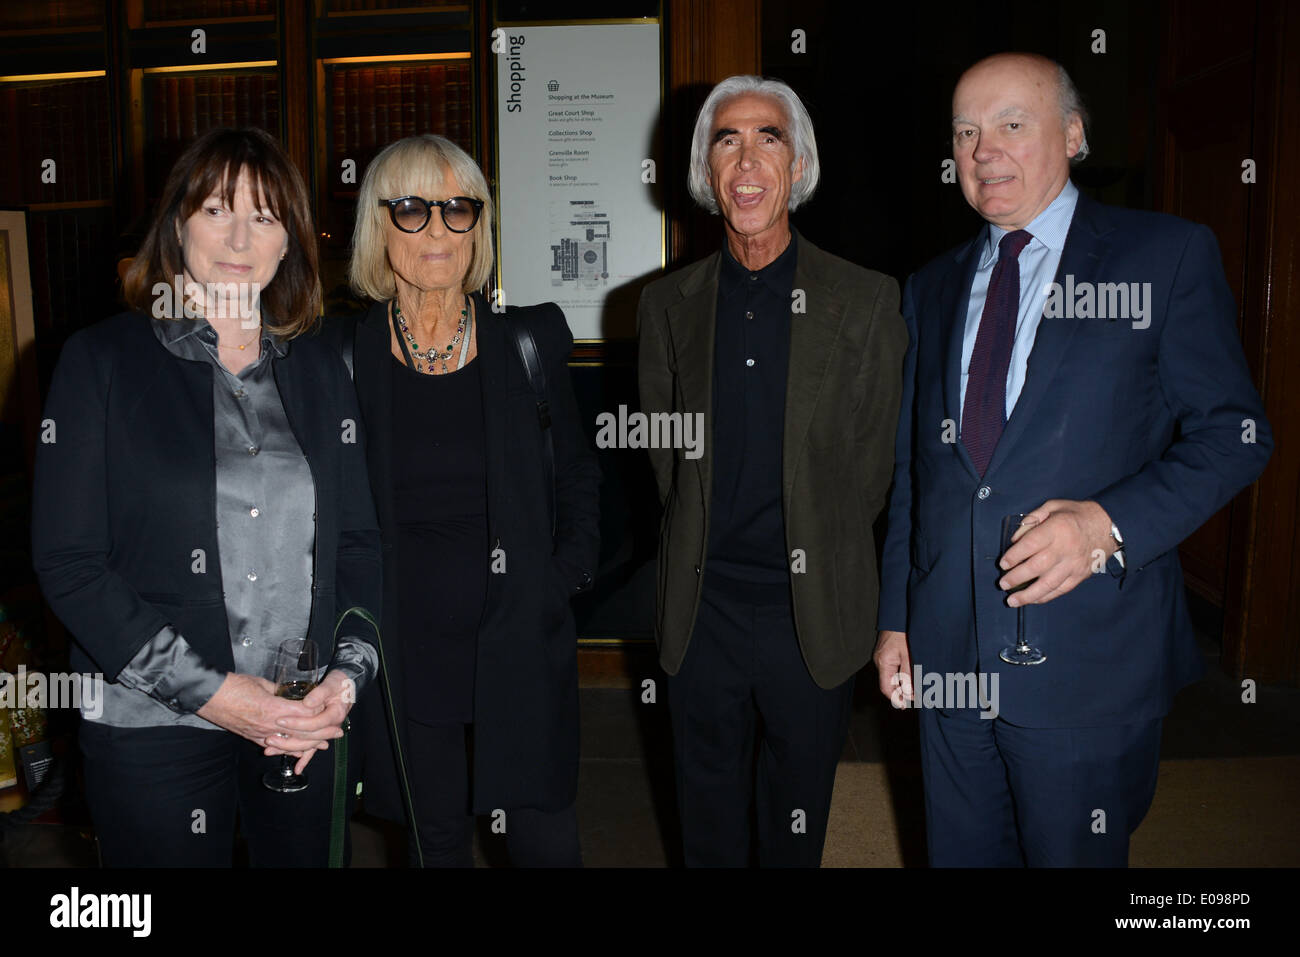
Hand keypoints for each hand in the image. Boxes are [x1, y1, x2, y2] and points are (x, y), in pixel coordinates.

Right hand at [196, 673, 324, 764]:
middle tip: (338, 731)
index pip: (305, 714)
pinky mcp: (252, 738)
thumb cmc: (234, 686)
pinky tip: (300, 752)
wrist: (208, 697)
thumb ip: (279, 691)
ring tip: (325, 743)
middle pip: (302, 733)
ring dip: (310, 745)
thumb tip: (292, 693)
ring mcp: (260, 734)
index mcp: (273, 708)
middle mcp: (269, 725)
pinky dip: (290, 750)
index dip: (320, 713)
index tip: (331, 710)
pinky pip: (275, 747)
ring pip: (290, 744)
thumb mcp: (261, 683)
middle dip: (323, 733)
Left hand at [262, 669, 356, 773]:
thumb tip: (307, 703)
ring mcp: (326, 731)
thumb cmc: (339, 683)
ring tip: (270, 751)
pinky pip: (312, 748)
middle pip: (309, 739)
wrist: (346, 686)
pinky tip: (297, 769)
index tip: (279, 720)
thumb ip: (319, 693)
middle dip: (288, 741)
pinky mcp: (320, 733)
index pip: (314, 723)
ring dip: (289, 750)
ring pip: (308, 746)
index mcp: (335, 715)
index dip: (296, 723)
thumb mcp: (331, 684)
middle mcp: (332, 727)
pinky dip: (304, 757)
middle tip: (269, 739)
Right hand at [873, 630, 912, 707]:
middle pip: (888, 684)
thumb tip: (909, 693)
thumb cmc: (904, 633)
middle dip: (900, 693)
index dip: (895, 699)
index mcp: (883, 662)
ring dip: (901, 684)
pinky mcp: (885, 654)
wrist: (898, 616)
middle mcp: (879, 661)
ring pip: (890, 677)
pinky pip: (891, 669)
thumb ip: (908, 675)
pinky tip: (910, 676)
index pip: (886, 688)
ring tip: (915, 688)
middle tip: (915, 698)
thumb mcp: (909, 655)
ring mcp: (880, 657)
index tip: (904, 706)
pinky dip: (900, 675)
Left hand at [999, 499, 1114, 605]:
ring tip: (1012, 601)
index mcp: (1057, 528)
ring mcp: (1074, 565)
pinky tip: (1033, 600)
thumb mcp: (1053, 506)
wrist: (1109, 526)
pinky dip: (1045, 597)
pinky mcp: (1080, 575)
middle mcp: (1065, 548)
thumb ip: (1032, 519)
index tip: (1003, 564)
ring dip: (1028, 595)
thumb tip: (1015, 539)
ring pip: (1048, 584)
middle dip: (1016, 578)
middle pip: (1036, 567)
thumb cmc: (1077, 515)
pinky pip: (1061, 590)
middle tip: (1003, 584)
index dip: (1014, 556)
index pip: (1031, 544)